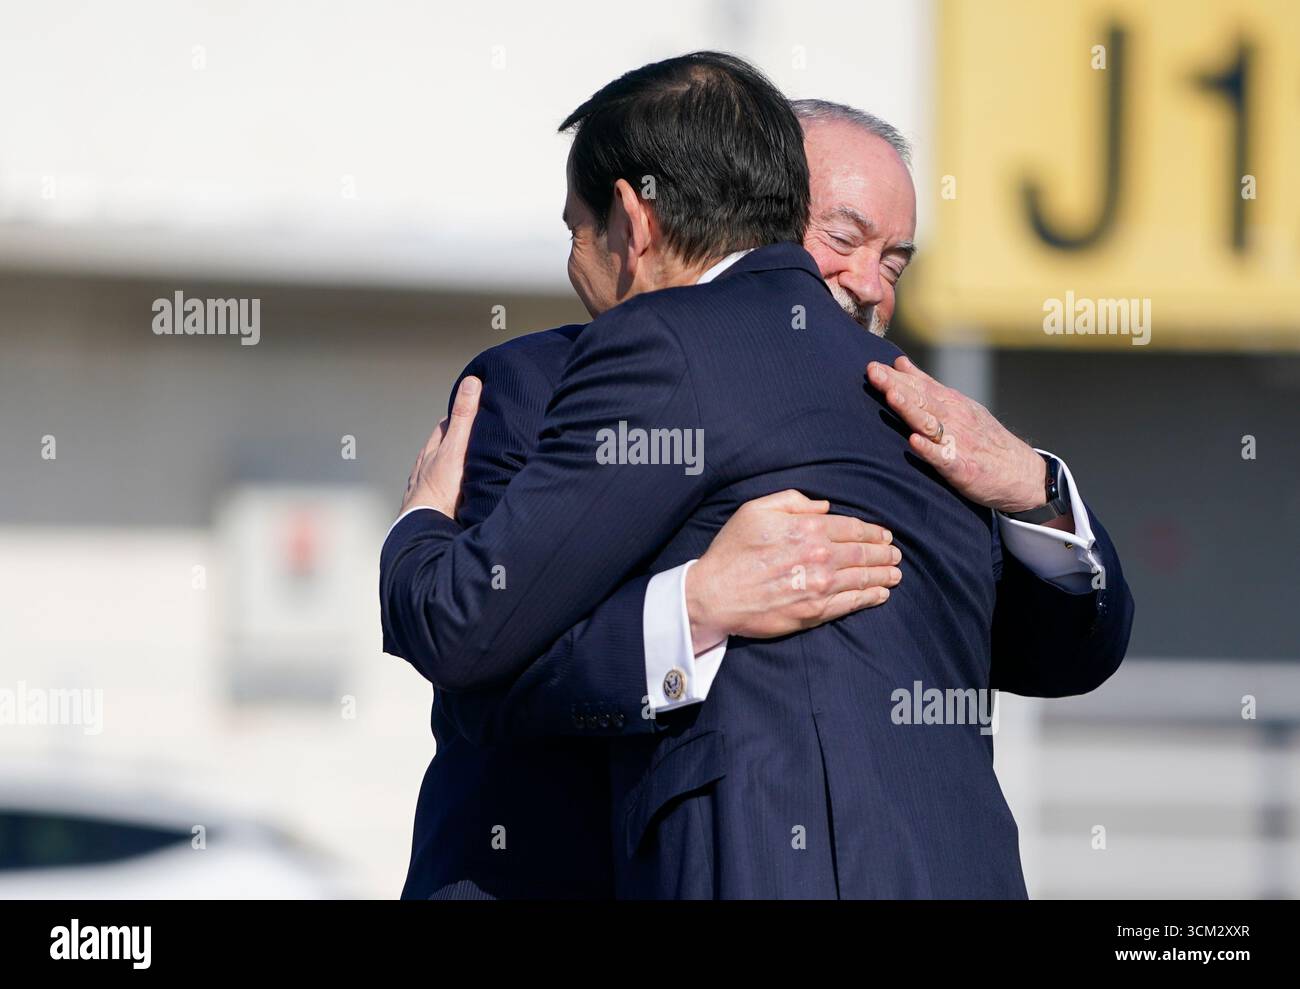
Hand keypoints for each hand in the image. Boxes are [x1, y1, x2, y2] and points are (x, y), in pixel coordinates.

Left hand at [401, 375, 481, 517]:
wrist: (428, 527)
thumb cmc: (442, 488)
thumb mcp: (457, 447)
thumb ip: (465, 417)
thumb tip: (471, 382)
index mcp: (433, 449)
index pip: (446, 425)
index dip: (460, 417)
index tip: (476, 410)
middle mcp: (425, 466)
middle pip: (442, 447)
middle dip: (456, 442)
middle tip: (477, 438)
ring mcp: (425, 487)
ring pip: (439, 470)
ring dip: (452, 468)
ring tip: (470, 468)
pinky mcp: (428, 506)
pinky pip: (440, 491)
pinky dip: (449, 488)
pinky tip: (458, 494)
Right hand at [685, 489, 901, 652]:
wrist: (715, 594)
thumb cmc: (732, 550)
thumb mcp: (756, 510)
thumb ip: (793, 501)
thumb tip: (824, 506)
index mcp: (807, 529)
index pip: (852, 528)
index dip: (872, 531)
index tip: (884, 535)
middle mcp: (819, 557)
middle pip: (862, 553)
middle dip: (883, 553)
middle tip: (896, 554)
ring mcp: (820, 586)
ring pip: (862, 578)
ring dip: (883, 574)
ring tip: (895, 573)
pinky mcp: (815, 611)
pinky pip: (851, 603)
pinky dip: (870, 597)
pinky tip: (881, 594)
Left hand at [866, 355, 1046, 513]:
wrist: (1022, 474)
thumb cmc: (983, 439)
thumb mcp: (958, 406)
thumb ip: (927, 386)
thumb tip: (898, 363)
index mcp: (951, 404)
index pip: (919, 386)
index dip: (895, 376)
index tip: (872, 365)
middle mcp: (954, 419)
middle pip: (920, 399)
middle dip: (896, 385)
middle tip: (873, 372)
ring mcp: (959, 442)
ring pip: (929, 423)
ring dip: (910, 409)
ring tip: (891, 396)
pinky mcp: (963, 468)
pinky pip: (944, 458)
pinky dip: (929, 450)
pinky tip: (914, 442)